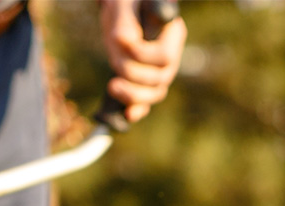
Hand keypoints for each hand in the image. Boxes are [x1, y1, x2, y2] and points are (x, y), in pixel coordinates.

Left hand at [99, 0, 185, 124]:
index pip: (164, 56)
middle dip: (133, 75)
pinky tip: (127, 115)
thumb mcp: (125, 6)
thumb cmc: (126, 3)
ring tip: (112, 87)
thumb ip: (126, 23)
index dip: (142, 55)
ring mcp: (160, 72)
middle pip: (159, 78)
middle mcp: (170, 56)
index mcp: (172, 35)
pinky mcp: (147, 82)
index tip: (119, 40)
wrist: (123, 10)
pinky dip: (137, 109)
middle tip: (113, 65)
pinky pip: (146, 103)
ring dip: (133, 95)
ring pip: (154, 93)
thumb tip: (122, 41)